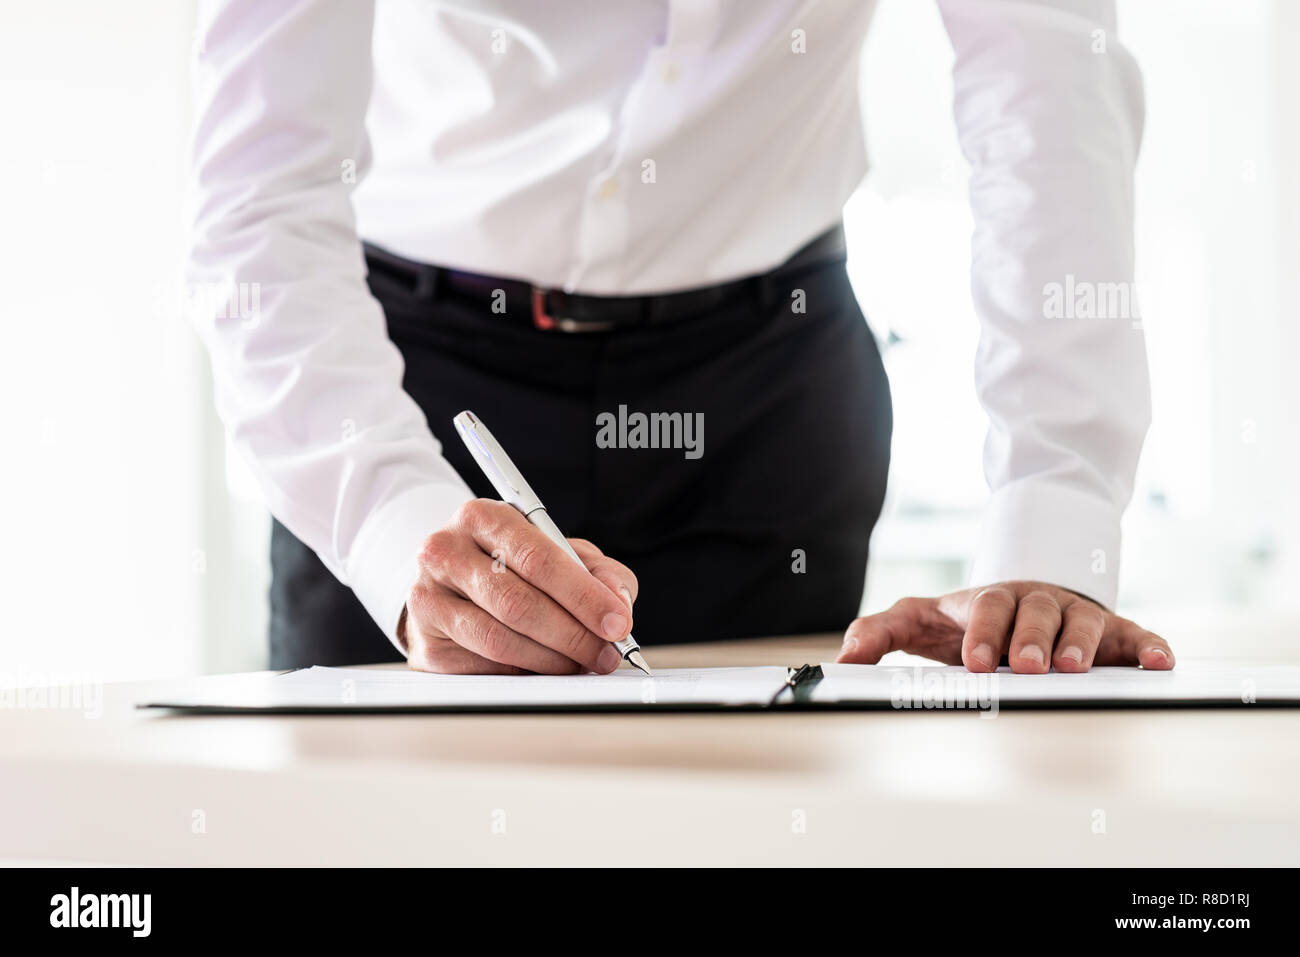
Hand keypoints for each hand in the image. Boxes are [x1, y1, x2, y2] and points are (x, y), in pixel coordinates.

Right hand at [401, 499, 637, 674]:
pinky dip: (523, 673)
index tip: (617, 622)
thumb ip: (597, 571)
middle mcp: (445, 552)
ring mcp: (428, 599)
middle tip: (606, 653)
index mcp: (481, 517)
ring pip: (499, 640)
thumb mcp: (557, 551)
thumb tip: (618, 604)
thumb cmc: (509, 564)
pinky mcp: (426, 643)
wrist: (449, 581)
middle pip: (518, 602)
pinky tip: (544, 669)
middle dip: (573, 634)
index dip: (583, 595)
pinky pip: (482, 667)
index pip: (538, 558)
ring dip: (551, 659)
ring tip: (581, 663)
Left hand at [837, 581, 1173, 673]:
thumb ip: (880, 631)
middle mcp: (1034, 603)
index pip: (986, 610)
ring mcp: (1074, 615)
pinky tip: (1161, 662)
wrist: (1021, 593)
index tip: (976, 660)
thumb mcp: (919, 619)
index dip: (983, 632)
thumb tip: (843, 659)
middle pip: (1035, 612)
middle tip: (1025, 665)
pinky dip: (1149, 647)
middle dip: (1030, 638)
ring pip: (1081, 620)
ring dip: (1079, 641)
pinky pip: (1135, 636)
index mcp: (989, 602)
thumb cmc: (967, 618)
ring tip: (1073, 666)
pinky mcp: (1112, 633)